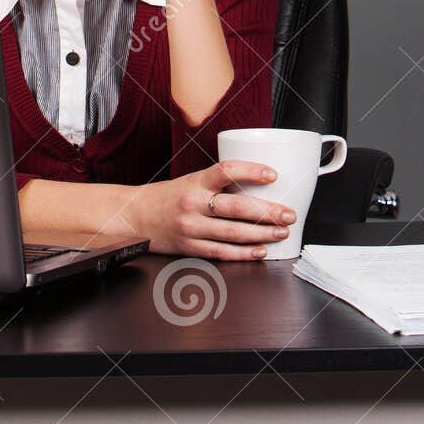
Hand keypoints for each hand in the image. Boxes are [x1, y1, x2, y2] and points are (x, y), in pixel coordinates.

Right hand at [128, 160, 296, 258]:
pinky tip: (260, 251)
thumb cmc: (167, 197)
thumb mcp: (190, 181)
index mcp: (195, 181)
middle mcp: (193, 204)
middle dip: (267, 211)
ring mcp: (191, 228)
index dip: (251, 171)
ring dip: (261, 233)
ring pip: (233, 232)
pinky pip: (221, 252)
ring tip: (281, 232)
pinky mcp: (190, 247)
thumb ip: (217, 184)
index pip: (226, 170)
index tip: (272, 175)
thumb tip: (257, 186)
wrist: (135, 217)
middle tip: (288, 214)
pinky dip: (243, 253)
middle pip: (236, 207)